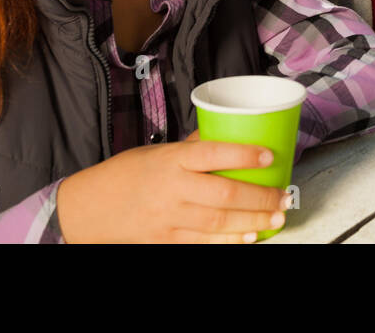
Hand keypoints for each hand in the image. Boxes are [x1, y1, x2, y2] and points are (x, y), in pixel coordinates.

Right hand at [55, 130, 289, 242]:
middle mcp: (172, 188)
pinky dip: (230, 240)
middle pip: (223, 194)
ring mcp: (169, 217)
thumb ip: (194, 148)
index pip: (213, 153)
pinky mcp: (167, 239)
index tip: (270, 155)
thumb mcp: (159, 151)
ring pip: (219, 221)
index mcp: (171, 159)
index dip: (244, 155)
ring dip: (253, 221)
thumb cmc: (128, 173)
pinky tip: (250, 237)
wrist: (91, 207)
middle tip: (284, 196)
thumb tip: (231, 131)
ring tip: (276, 217)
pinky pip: (204, 241)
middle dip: (259, 197)